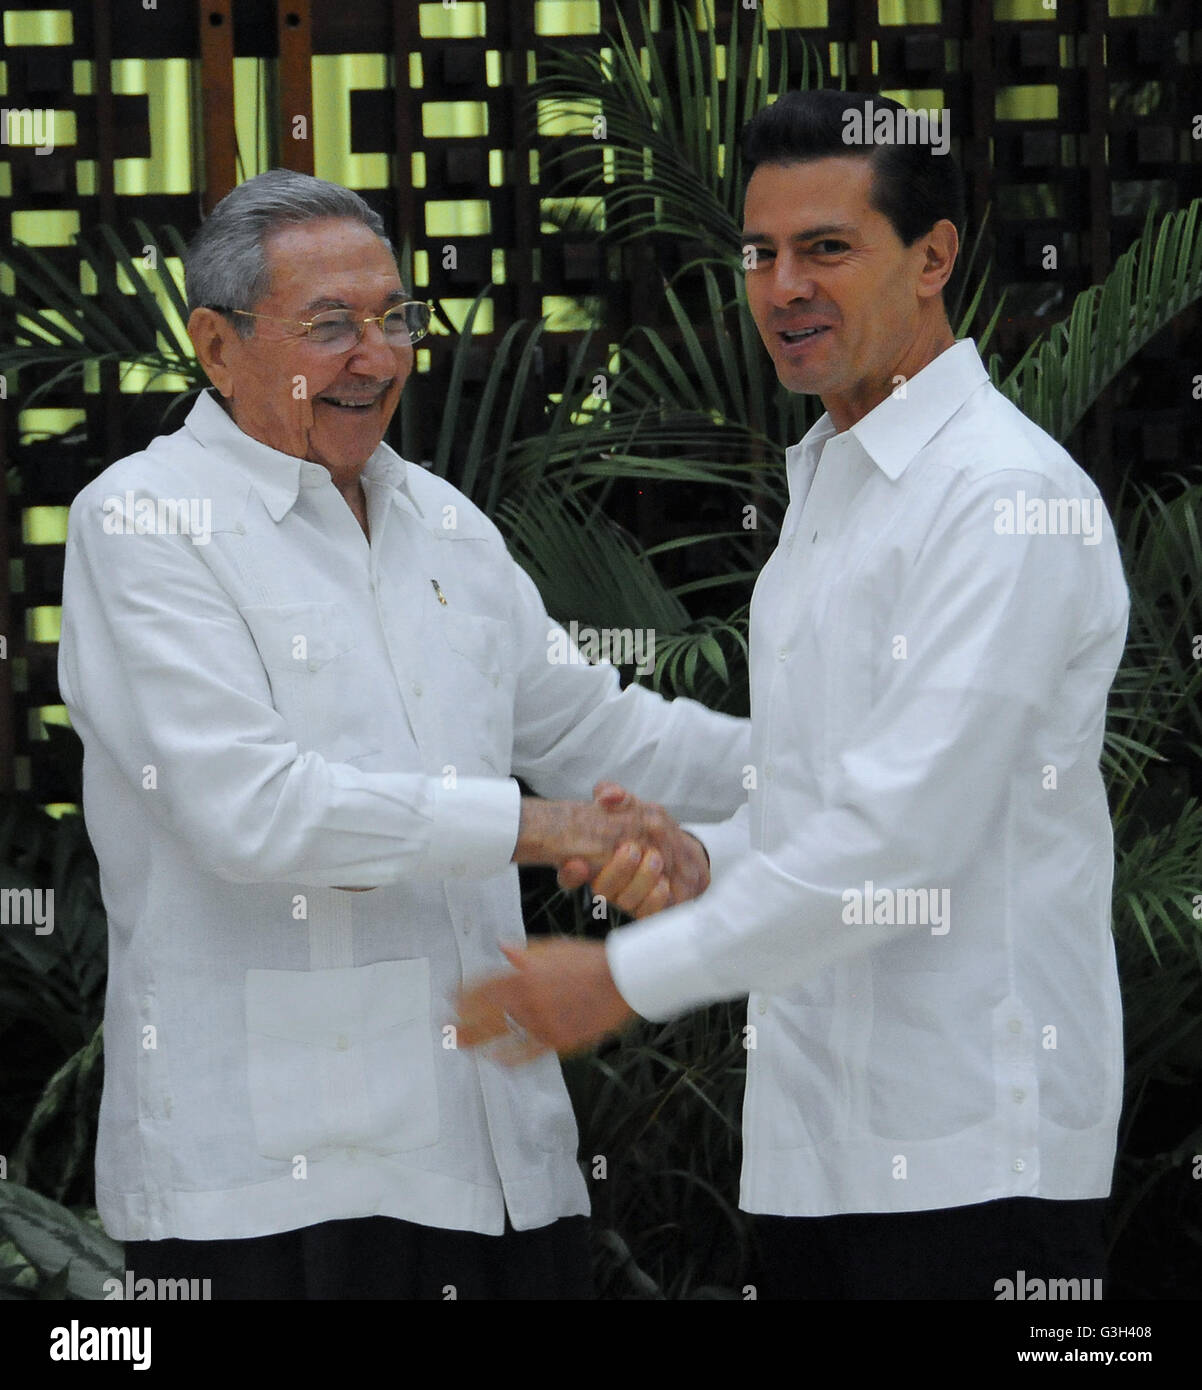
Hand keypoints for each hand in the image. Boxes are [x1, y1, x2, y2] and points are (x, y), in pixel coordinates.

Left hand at [455, 939, 635, 1061]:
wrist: (621, 980)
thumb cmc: (588, 959)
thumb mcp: (553, 947)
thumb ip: (525, 953)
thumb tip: (502, 948)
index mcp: (525, 973)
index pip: (484, 985)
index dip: (463, 992)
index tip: (449, 997)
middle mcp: (528, 999)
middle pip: (486, 1013)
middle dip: (462, 1020)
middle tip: (444, 1026)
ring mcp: (541, 1022)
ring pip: (501, 1035)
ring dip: (478, 1040)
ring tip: (461, 1044)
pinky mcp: (557, 1040)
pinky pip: (526, 1053)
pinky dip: (509, 1058)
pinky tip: (495, 1060)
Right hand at [557, 783, 709, 916]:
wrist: (682, 854)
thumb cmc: (648, 831)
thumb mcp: (631, 807)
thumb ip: (615, 796)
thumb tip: (608, 795)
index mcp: (595, 862)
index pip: (570, 874)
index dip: (570, 874)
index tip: (577, 864)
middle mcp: (609, 885)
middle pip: (601, 889)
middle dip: (616, 870)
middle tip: (633, 850)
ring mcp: (629, 900)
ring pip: (625, 901)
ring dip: (640, 880)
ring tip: (656, 859)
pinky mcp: (651, 911)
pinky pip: (648, 914)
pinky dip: (655, 899)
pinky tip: (664, 884)